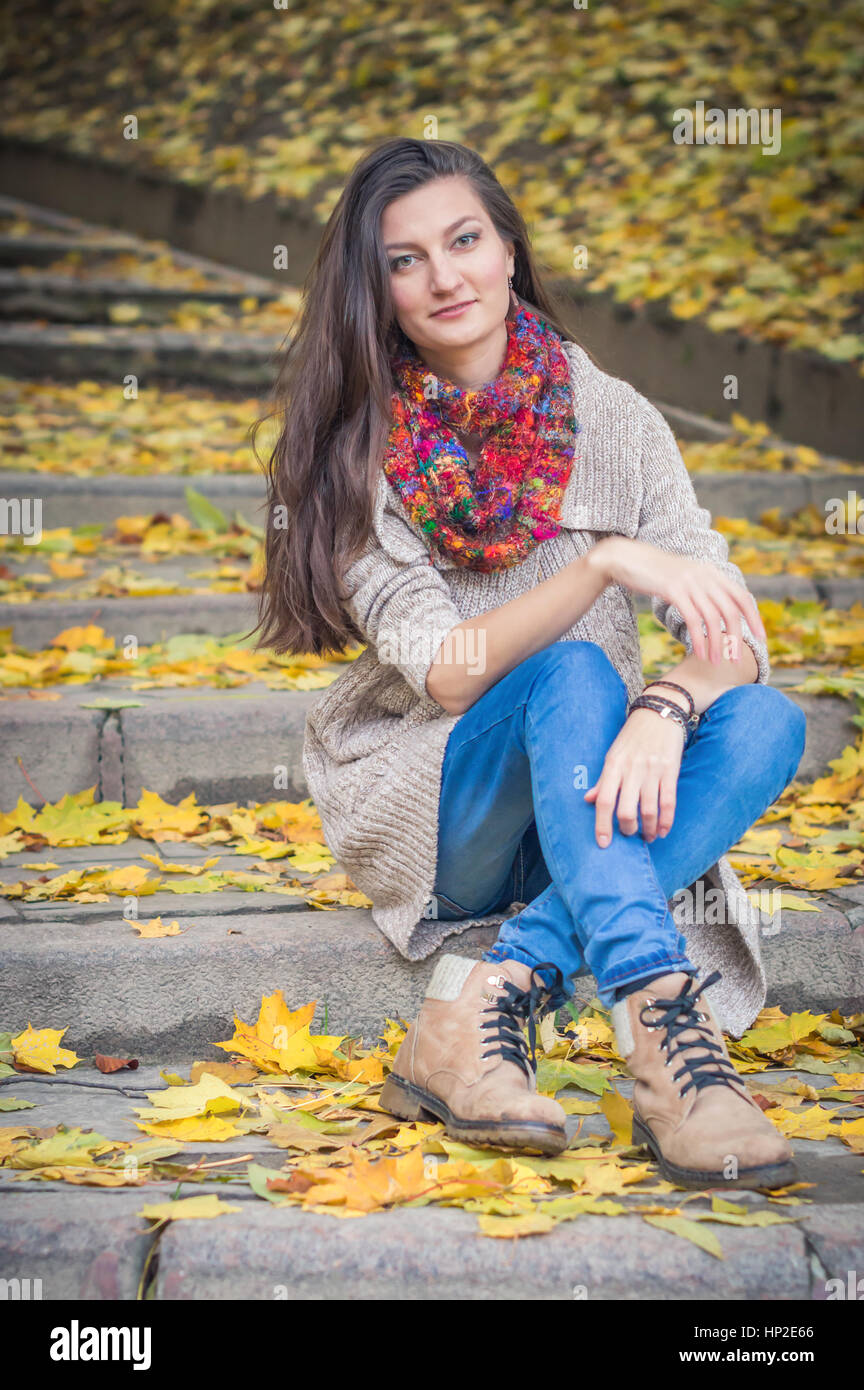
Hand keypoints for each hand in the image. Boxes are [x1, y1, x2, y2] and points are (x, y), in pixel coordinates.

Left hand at [583, 705, 685, 845]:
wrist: (660, 712)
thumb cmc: (633, 735)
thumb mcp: (613, 753)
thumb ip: (602, 779)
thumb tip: (588, 799)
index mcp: (613, 765)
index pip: (604, 801)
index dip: (602, 825)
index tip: (603, 843)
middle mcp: (631, 770)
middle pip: (626, 810)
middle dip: (627, 829)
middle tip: (629, 834)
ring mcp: (652, 770)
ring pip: (648, 810)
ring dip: (647, 829)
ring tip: (647, 836)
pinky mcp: (670, 770)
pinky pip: (668, 802)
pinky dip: (666, 820)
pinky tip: (662, 830)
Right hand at [589, 537, 765, 665]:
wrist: (626, 558)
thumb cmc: (653, 572)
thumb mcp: (684, 576)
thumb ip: (701, 587)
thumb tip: (714, 607)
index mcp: (711, 572)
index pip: (741, 596)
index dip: (753, 617)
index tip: (761, 637)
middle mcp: (705, 575)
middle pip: (731, 610)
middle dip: (736, 637)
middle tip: (736, 658)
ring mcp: (690, 582)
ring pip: (713, 617)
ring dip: (717, 643)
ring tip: (716, 662)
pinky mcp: (673, 590)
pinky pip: (693, 619)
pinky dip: (699, 639)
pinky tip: (699, 653)